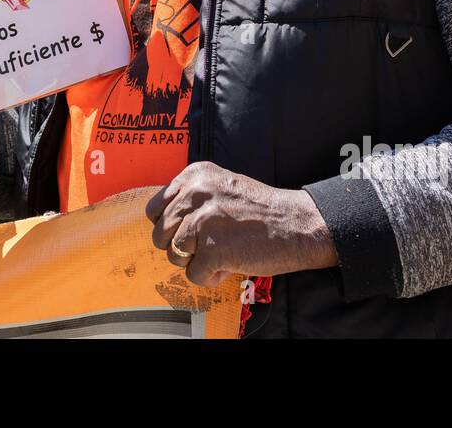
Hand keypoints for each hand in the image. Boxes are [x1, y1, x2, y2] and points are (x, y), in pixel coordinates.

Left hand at [146, 161, 337, 287]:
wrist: (297, 225)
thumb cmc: (262, 211)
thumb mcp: (222, 186)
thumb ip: (192, 198)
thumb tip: (162, 224)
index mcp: (194, 175)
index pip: (154, 209)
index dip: (169, 228)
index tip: (188, 233)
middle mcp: (194, 193)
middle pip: (160, 234)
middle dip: (181, 248)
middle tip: (208, 247)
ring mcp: (202, 220)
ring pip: (174, 256)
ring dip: (197, 262)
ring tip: (223, 253)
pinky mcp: (212, 249)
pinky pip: (194, 274)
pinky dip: (212, 277)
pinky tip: (231, 264)